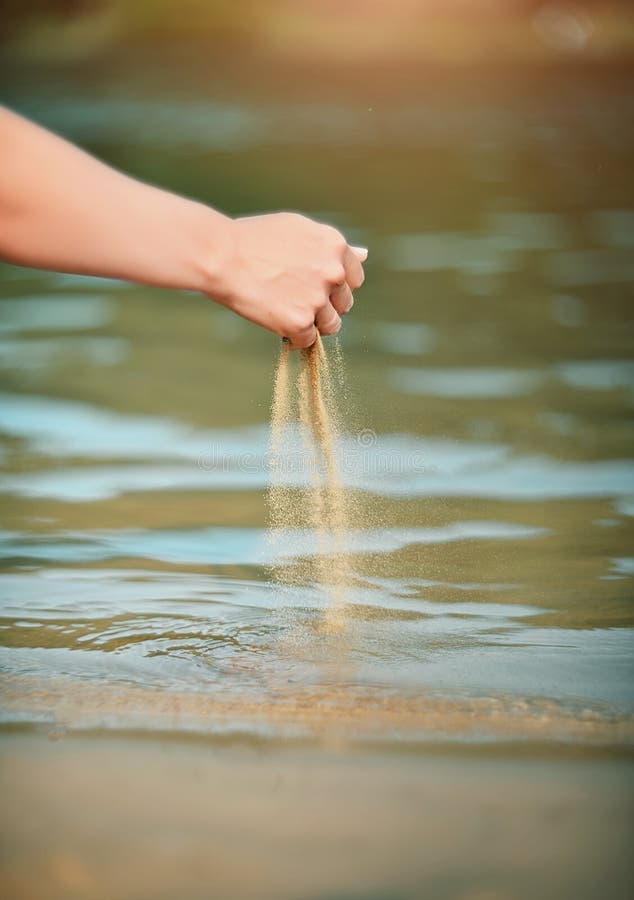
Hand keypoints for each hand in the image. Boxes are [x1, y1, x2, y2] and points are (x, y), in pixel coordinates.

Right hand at [208, 212, 367, 347]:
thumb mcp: (297, 230)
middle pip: (344, 304)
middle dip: (323, 305)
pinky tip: (273, 318)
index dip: (333, 285)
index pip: (354, 279)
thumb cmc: (253, 239)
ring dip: (310, 323)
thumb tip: (364, 254)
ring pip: (329, 325)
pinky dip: (292, 336)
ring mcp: (318, 299)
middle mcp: (333, 272)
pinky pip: (307, 340)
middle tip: (291, 297)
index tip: (312, 285)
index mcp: (335, 246)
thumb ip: (331, 247)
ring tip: (282, 308)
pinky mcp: (300, 322)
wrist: (221, 256)